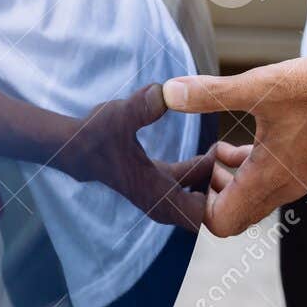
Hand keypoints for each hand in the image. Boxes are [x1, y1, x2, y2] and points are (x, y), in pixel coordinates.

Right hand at [58, 84, 238, 230]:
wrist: (77, 147)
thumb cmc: (96, 133)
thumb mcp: (120, 115)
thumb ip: (142, 106)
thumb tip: (164, 91)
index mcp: (156, 194)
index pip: (199, 215)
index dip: (216, 194)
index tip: (218, 157)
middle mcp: (160, 202)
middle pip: (206, 210)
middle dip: (221, 189)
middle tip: (229, 155)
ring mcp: (160, 197)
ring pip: (199, 199)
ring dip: (213, 181)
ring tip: (221, 150)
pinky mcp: (160, 187)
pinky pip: (191, 189)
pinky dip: (202, 175)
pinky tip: (209, 151)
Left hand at [164, 56, 306, 236]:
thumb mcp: (262, 86)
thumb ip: (212, 92)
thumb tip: (169, 92)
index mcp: (268, 179)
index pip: (219, 223)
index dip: (196, 205)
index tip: (187, 174)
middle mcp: (282, 189)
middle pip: (232, 218)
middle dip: (208, 197)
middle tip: (197, 164)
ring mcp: (296, 181)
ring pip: (250, 201)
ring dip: (228, 182)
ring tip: (216, 149)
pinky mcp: (305, 168)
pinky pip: (267, 184)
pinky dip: (248, 170)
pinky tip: (241, 140)